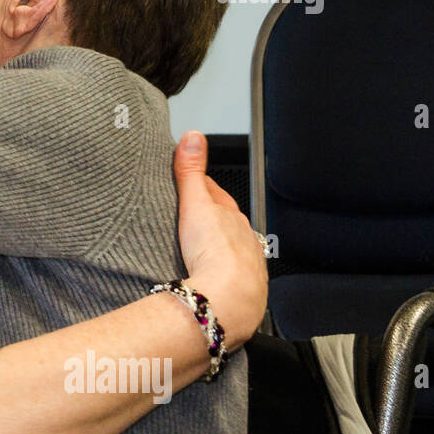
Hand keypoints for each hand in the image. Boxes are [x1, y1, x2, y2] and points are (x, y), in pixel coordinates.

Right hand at [172, 131, 267, 343]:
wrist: (230, 298)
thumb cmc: (215, 252)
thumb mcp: (196, 204)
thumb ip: (191, 171)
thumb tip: (193, 135)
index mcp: (231, 215)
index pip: (214, 192)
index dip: (199, 187)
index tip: (186, 182)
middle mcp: (244, 236)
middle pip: (224, 220)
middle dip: (209, 216)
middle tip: (187, 215)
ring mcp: (246, 262)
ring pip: (231, 247)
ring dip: (217, 245)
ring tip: (197, 248)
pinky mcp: (244, 287)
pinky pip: (231, 273)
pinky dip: (221, 270)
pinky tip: (210, 275)